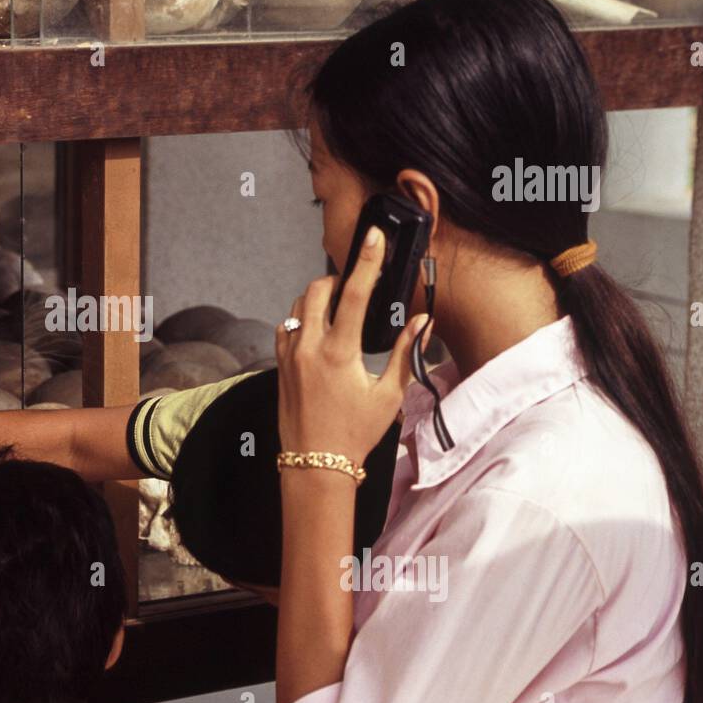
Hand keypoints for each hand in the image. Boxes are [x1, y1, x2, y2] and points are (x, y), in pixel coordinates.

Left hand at [275, 226, 430, 463]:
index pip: (355, 294)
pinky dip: (301, 318)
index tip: (374, 237)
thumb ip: (407, 353)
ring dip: (318, 296)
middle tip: (356, 283)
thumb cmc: (355, 434)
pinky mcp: (279, 365)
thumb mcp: (390, 395)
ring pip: (298, 306)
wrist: (315, 465)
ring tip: (339, 304)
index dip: (367, 261)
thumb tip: (423, 322)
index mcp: (339, 353)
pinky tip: (316, 327)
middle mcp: (309, 348)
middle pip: (318, 290)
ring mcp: (289, 356)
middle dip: (338, 278)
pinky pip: (285, 327)